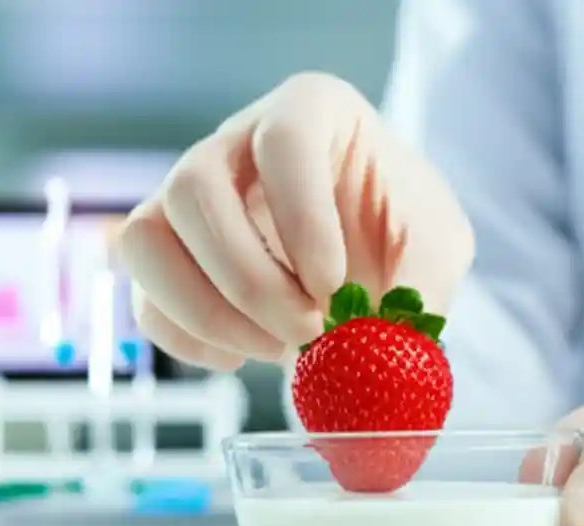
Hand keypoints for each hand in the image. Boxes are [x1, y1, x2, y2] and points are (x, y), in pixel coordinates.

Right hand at [114, 72, 473, 370]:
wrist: (375, 252)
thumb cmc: (400, 226)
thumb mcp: (438, 246)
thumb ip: (421, 287)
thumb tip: (384, 346)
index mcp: (308, 111)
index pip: (282, 142)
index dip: (302, 219)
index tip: (333, 286)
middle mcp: (233, 143)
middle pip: (193, 190)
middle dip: (249, 281)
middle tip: (308, 332)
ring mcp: (187, 199)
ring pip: (145, 239)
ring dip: (206, 312)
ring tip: (274, 349)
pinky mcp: (168, 259)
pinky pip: (145, 300)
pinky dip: (189, 341)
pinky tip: (244, 356)